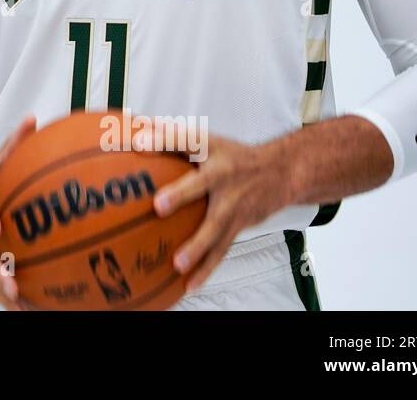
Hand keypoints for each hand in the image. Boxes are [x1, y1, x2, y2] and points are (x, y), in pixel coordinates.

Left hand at [153, 134, 292, 293]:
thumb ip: (172, 138)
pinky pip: (220, 250)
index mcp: (212, 149)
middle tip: (159, 206)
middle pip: (201, 184)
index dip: (163, 139)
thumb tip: (134, 132)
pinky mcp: (239, 225)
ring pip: (215, 227)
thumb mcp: (208, 141)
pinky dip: (206, 270)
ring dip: (197, 247)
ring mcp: (233, 203)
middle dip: (181, 195)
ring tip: (177, 263)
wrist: (282, 172)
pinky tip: (189, 285)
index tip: (138, 143)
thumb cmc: (234, 155)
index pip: (186, 139)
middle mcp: (224, 175)